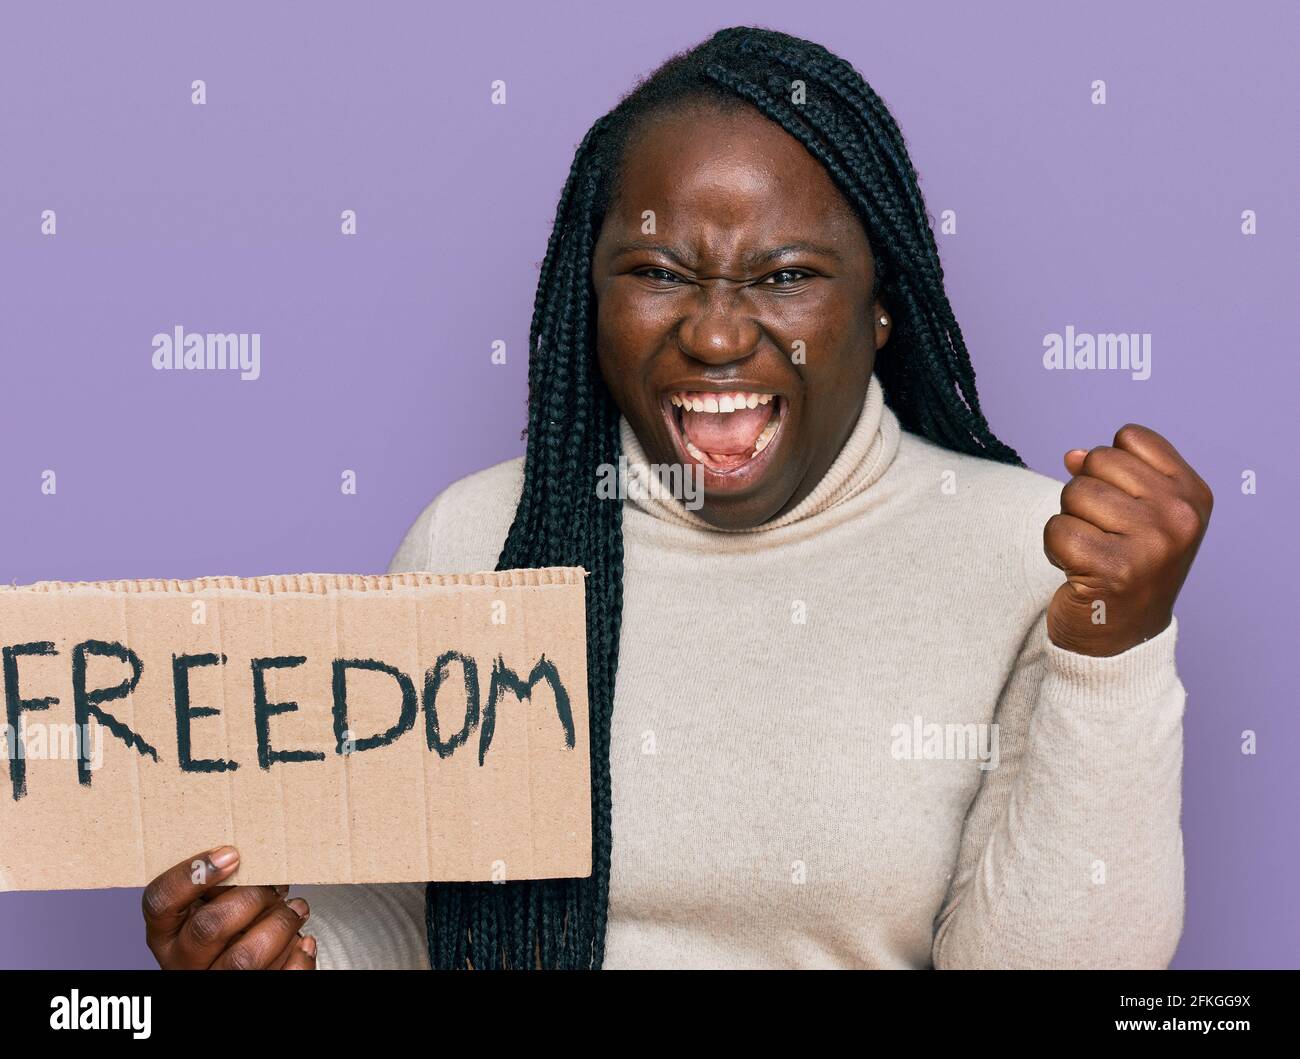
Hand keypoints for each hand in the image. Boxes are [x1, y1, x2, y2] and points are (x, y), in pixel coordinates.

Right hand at [142, 846, 314, 968]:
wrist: (245, 970)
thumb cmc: (230, 928)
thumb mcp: (212, 904)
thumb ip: (221, 884)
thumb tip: (253, 853)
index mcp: (168, 932)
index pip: (160, 901)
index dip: (192, 875)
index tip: (231, 854)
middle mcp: (184, 961)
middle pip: (208, 927)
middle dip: (251, 898)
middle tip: (273, 888)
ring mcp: (215, 979)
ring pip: (244, 958)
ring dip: (279, 925)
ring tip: (295, 909)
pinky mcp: (253, 989)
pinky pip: (279, 977)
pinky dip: (299, 957)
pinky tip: (304, 941)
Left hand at [1043, 423, 1212, 656]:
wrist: (1123, 638)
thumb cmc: (1127, 568)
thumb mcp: (1138, 515)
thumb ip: (1111, 475)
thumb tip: (1072, 455)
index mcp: (1192, 494)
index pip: (1130, 438)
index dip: (1108, 466)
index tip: (1120, 506)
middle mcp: (1180, 516)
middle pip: (1097, 461)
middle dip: (1085, 495)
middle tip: (1102, 534)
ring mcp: (1151, 544)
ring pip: (1074, 492)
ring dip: (1069, 522)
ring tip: (1091, 551)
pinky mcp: (1114, 570)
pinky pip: (1056, 529)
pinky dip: (1055, 549)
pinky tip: (1077, 570)